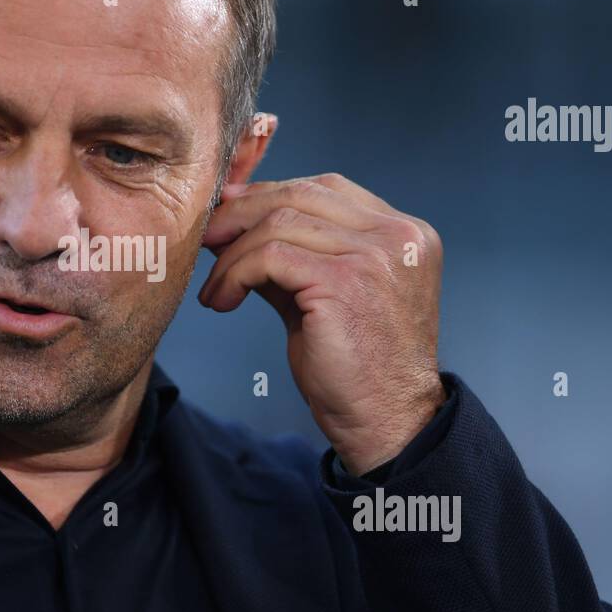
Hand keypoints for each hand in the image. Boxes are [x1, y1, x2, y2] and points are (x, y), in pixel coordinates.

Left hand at [199, 173, 445, 475]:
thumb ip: (295, 254)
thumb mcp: (327, 295)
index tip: (229, 214)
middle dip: (241, 213)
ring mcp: (375, 255)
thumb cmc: (358, 368)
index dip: (269, 194)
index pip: (326, 188)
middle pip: (300, 194)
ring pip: (278, 222)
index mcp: (404, 233)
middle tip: (207, 238)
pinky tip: (222, 300)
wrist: (387, 422)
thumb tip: (234, 223)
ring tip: (216, 287)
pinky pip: (269, 256)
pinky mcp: (345, 281)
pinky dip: (234, 273)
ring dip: (232, 254)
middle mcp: (397, 235)